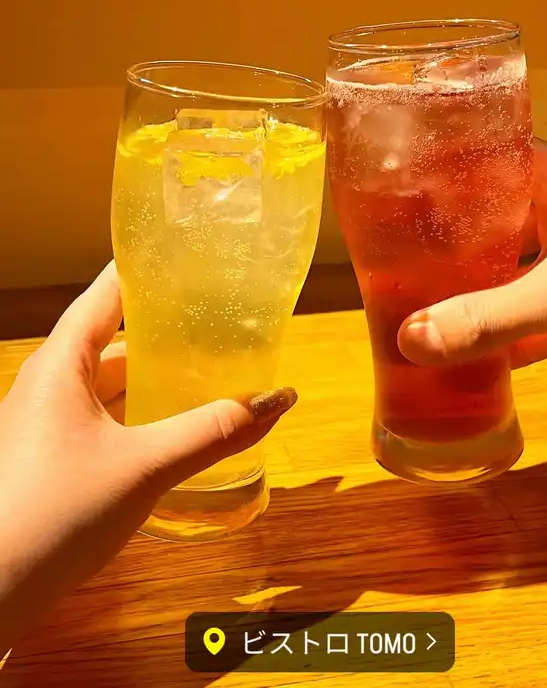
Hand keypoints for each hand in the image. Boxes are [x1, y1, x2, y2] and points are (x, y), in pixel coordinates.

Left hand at [0, 263, 296, 654]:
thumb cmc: (55, 514)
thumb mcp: (145, 467)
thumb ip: (214, 432)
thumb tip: (280, 399)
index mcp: (60, 363)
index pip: (106, 292)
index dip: (147, 268)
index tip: (191, 253)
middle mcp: (49, 383)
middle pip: (113, 338)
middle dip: (165, 330)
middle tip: (220, 320)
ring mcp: (46, 422)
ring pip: (110, 383)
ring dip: (155, 379)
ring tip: (210, 372)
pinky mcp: (52, 456)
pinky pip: (104, 418)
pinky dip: (140, 414)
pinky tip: (175, 427)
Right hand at [398, 140, 546, 381]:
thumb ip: (484, 318)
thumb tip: (409, 341)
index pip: (493, 158)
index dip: (445, 171)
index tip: (394, 191)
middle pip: (494, 220)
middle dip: (448, 242)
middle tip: (391, 254)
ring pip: (510, 270)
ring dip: (472, 291)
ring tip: (412, 298)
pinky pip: (531, 315)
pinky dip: (502, 333)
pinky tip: (461, 349)